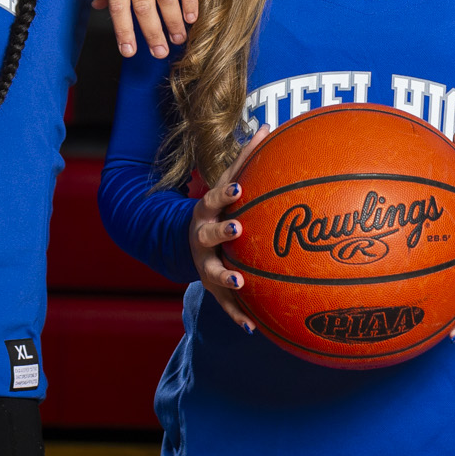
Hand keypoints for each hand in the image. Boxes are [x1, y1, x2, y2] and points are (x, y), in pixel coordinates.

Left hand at [94, 0, 217, 58]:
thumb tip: (98, 6)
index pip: (118, 1)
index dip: (123, 29)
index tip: (130, 51)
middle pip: (142, 4)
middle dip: (150, 33)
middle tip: (158, 52)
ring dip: (172, 22)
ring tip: (178, 39)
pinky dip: (189, 1)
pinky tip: (192, 17)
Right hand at [188, 127, 268, 330]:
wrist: (186, 241)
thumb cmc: (220, 208)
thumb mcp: (227, 183)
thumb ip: (246, 159)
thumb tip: (268, 126)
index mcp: (206, 211)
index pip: (215, 199)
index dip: (227, 194)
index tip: (241, 188)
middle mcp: (202, 238)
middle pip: (208, 235)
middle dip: (222, 233)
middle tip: (238, 230)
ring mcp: (204, 264)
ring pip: (212, 272)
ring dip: (226, 276)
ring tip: (241, 280)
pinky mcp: (212, 287)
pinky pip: (225, 304)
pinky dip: (238, 315)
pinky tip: (253, 328)